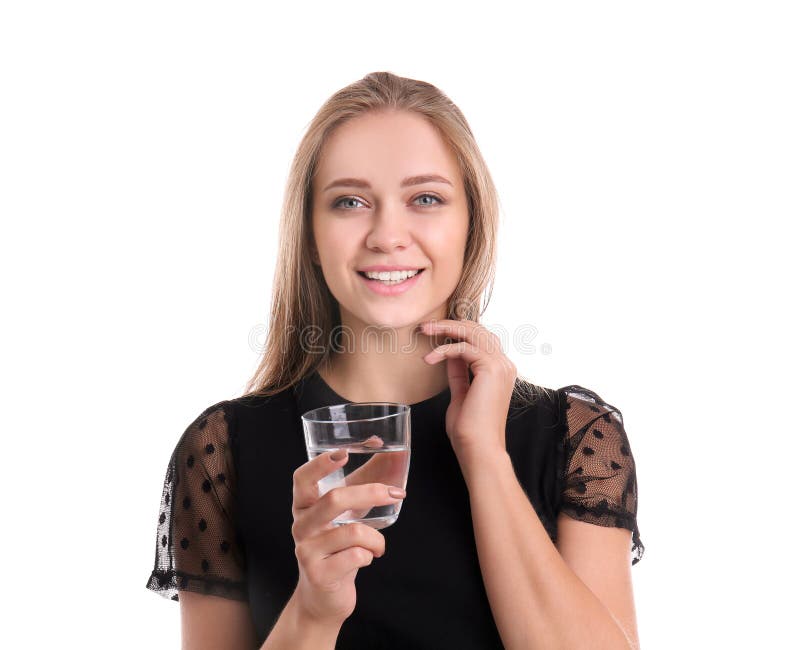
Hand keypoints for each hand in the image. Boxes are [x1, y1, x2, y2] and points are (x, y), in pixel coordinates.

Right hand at [290, 450, 404, 623]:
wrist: (323, 597)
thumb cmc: (337, 546)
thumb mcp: (346, 512)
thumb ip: (361, 481)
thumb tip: (384, 446)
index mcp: (304, 507)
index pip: (302, 478)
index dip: (320, 464)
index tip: (344, 452)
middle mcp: (301, 526)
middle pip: (334, 499)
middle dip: (370, 493)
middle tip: (395, 493)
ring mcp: (307, 551)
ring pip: (353, 532)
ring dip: (376, 538)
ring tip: (378, 545)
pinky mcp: (319, 574)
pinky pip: (356, 556)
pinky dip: (371, 555)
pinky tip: (367, 559)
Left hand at [419, 318, 516, 464]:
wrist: (478, 449)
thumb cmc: (469, 430)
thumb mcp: (460, 394)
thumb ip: (458, 374)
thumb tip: (449, 356)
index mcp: (500, 370)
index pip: (480, 338)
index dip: (457, 331)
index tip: (433, 333)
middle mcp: (504, 364)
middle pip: (478, 329)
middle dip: (450, 324)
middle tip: (426, 326)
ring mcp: (500, 365)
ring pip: (472, 332)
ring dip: (446, 329)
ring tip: (425, 331)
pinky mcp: (491, 369)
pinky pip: (464, 347)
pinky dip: (444, 349)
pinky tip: (429, 359)